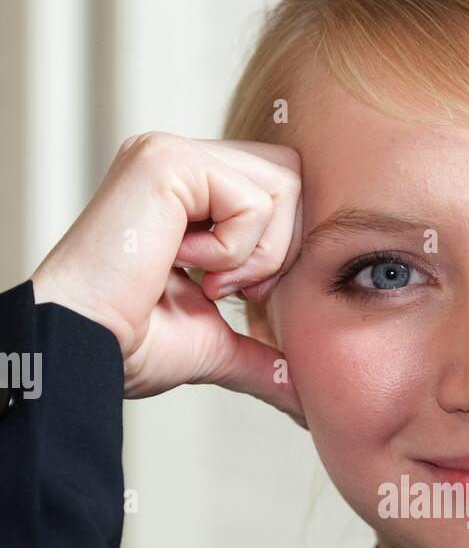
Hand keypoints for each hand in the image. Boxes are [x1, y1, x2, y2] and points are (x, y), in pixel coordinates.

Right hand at [30, 133, 301, 410]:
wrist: (90, 348)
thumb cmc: (131, 343)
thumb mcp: (215, 344)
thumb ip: (261, 354)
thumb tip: (298, 392)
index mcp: (192, 192)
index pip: (283, 193)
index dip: (279, 249)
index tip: (231, 292)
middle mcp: (181, 162)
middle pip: (292, 177)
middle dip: (278, 248)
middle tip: (224, 288)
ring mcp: (172, 155)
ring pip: (283, 185)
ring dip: (257, 253)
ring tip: (204, 279)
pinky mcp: (169, 162)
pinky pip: (253, 201)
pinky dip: (232, 251)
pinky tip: (180, 263)